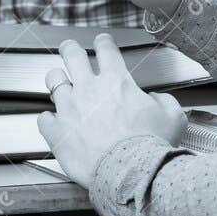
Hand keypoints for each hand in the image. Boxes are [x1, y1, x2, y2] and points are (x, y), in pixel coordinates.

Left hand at [38, 35, 186, 186]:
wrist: (130, 173)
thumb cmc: (150, 146)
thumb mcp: (172, 116)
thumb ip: (163, 102)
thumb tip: (156, 101)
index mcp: (117, 81)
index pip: (106, 50)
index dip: (104, 42)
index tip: (103, 42)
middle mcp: (89, 90)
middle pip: (72, 55)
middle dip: (70, 48)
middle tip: (70, 48)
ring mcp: (70, 109)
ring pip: (53, 82)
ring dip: (56, 79)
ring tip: (57, 80)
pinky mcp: (58, 132)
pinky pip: (44, 119)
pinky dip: (47, 119)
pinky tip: (50, 120)